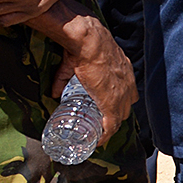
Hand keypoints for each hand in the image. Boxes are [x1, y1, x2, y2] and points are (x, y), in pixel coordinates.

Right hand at [49, 12, 135, 135]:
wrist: (89, 42)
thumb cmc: (83, 46)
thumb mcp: (75, 62)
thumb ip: (64, 77)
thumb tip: (54, 92)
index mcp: (122, 70)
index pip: (128, 92)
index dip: (120, 102)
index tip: (110, 110)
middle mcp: (127, 82)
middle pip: (127, 106)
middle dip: (116, 116)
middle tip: (102, 124)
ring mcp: (122, 93)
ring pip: (120, 117)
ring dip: (111, 127)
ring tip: (100, 134)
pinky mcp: (112, 102)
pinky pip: (112, 124)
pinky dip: (106, 134)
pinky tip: (100, 141)